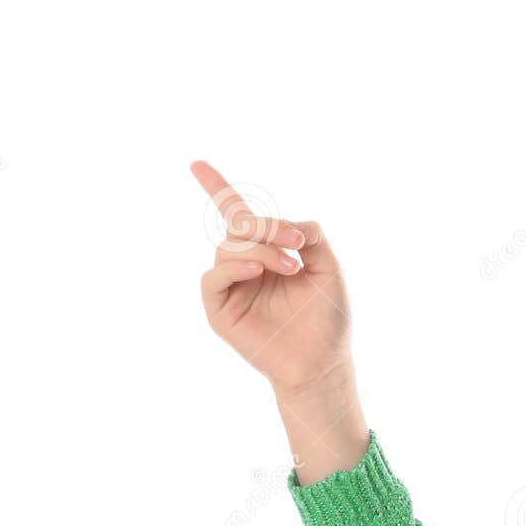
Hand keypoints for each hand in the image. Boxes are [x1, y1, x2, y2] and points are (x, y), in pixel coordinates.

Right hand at [192, 159, 351, 398]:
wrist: (323, 362)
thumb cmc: (328, 318)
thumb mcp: (329, 268)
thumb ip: (311, 236)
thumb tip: (290, 223)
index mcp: (269, 252)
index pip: (238, 215)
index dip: (217, 188)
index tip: (196, 163)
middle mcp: (246, 265)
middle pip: (239, 226)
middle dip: (267, 226)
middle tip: (298, 244)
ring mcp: (231, 287)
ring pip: (228, 247)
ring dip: (261, 249)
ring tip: (290, 267)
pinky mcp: (219, 309)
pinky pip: (213, 277)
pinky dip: (234, 267)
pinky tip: (258, 270)